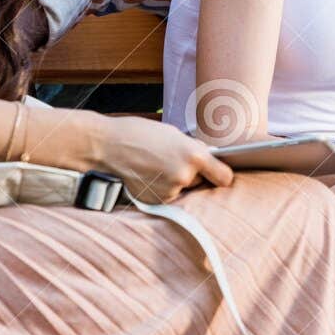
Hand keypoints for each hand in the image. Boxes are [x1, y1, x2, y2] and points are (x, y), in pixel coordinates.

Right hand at [87, 115, 234, 204]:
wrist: (109, 145)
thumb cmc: (142, 134)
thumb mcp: (176, 135)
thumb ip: (195, 150)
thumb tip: (211, 162)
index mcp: (194, 156)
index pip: (225, 177)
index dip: (222, 174)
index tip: (219, 172)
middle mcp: (185, 176)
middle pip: (202, 182)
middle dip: (194, 174)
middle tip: (174, 160)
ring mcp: (170, 190)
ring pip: (184, 189)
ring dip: (177, 181)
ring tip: (158, 165)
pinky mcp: (156, 200)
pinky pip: (169, 195)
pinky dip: (163, 187)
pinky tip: (150, 174)